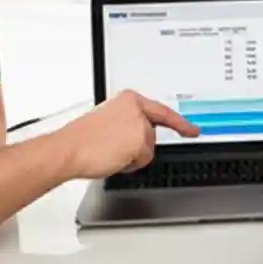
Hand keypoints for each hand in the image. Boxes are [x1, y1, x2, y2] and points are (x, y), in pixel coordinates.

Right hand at [56, 90, 199, 178]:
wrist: (69, 148)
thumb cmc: (82, 138)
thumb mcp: (108, 118)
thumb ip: (128, 121)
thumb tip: (139, 135)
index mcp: (129, 99)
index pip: (162, 111)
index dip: (180, 123)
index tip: (194, 130)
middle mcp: (137, 108)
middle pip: (151, 135)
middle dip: (137, 147)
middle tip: (112, 148)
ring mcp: (140, 124)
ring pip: (147, 149)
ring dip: (131, 156)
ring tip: (108, 151)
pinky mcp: (140, 141)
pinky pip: (143, 160)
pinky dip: (129, 164)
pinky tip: (112, 157)